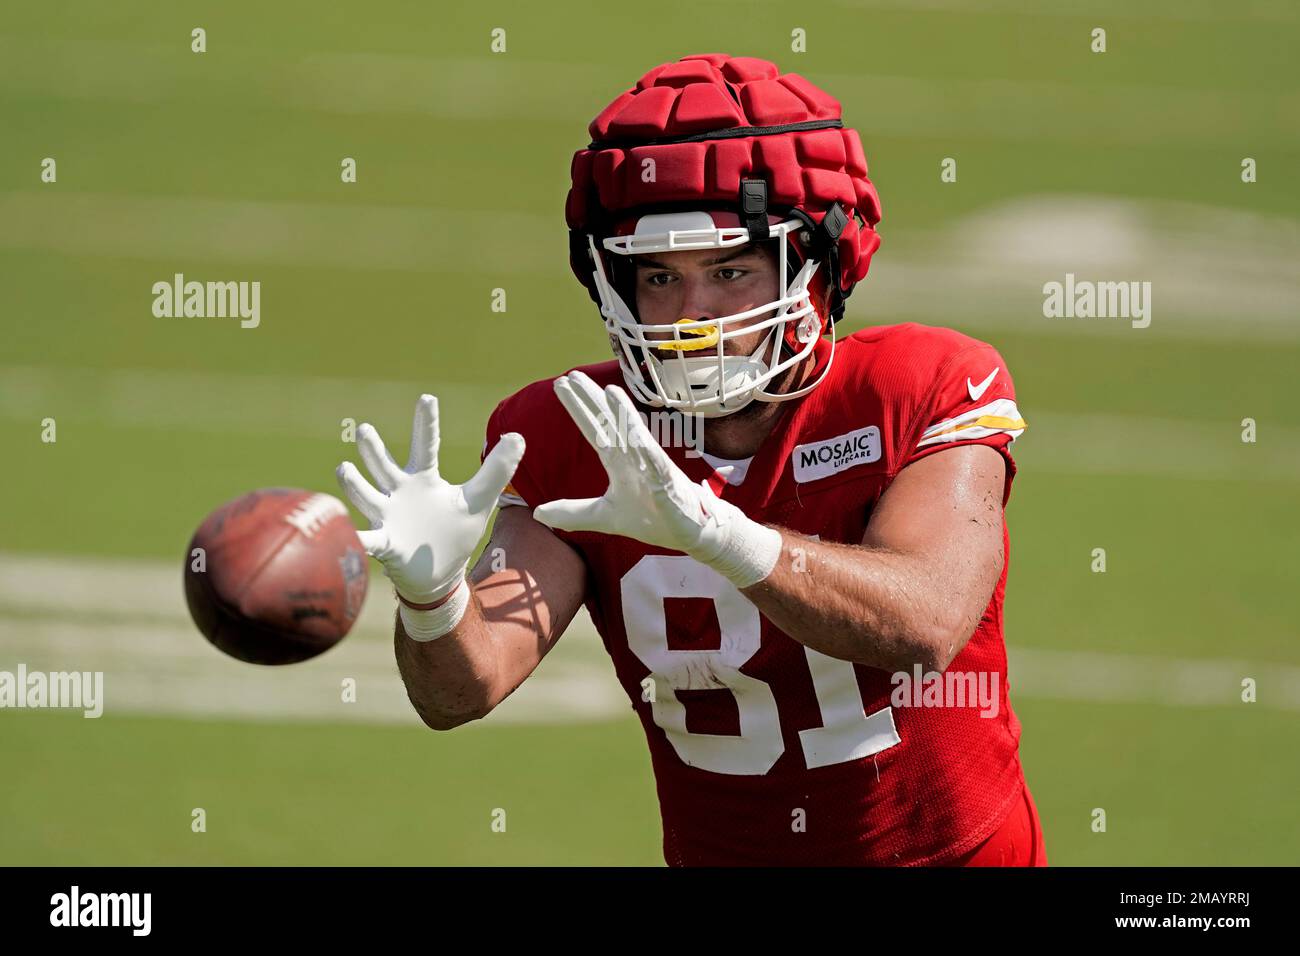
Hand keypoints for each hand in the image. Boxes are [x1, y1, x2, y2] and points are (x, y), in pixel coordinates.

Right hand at [336, 394, 524, 604]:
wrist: (439, 575)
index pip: (426, 446)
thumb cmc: (454, 532)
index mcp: (424, 480)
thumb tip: (518, 436)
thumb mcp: (479, 500)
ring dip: (355, 485)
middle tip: (364, 430)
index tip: (427, 398)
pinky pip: (366, 539)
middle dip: (373, 450)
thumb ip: (496, 470)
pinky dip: (355, 537)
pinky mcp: (385, 544)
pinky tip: (345, 532)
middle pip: (384, 467)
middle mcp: (400, 493)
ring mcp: (388, 517)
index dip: (426, 423)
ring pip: (368, 497)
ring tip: (344, 469)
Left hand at [533, 371, 780, 587]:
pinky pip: (655, 459)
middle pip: (610, 422)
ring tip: (608, 389)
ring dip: (622, 413)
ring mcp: (652, 465)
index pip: (594, 429)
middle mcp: (634, 457)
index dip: (579, 408)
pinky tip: (641, 438)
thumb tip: (536, 513)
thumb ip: (572, 512)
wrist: (690, 533)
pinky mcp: (667, 480)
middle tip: (571, 374)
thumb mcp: (604, 517)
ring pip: (634, 434)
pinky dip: (647, 446)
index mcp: (618, 462)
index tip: (561, 384)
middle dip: (591, 399)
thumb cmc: (652, 519)